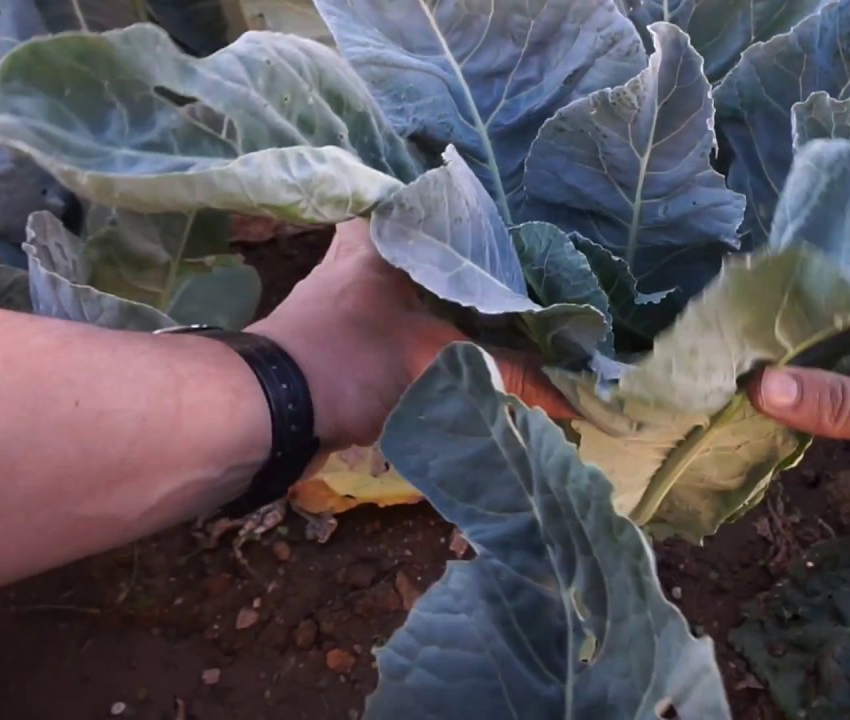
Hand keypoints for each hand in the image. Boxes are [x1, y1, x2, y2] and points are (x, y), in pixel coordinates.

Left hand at [248, 219, 575, 449]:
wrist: (270, 411)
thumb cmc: (351, 359)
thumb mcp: (441, 364)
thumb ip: (512, 376)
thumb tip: (580, 399)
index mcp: (389, 227)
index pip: (456, 204)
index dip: (501, 223)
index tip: (543, 239)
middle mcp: (369, 244)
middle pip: (445, 248)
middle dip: (488, 268)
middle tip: (540, 278)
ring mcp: (354, 286)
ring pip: (427, 284)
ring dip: (465, 302)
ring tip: (522, 310)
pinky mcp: (349, 326)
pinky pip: (412, 317)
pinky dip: (443, 330)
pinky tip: (480, 341)